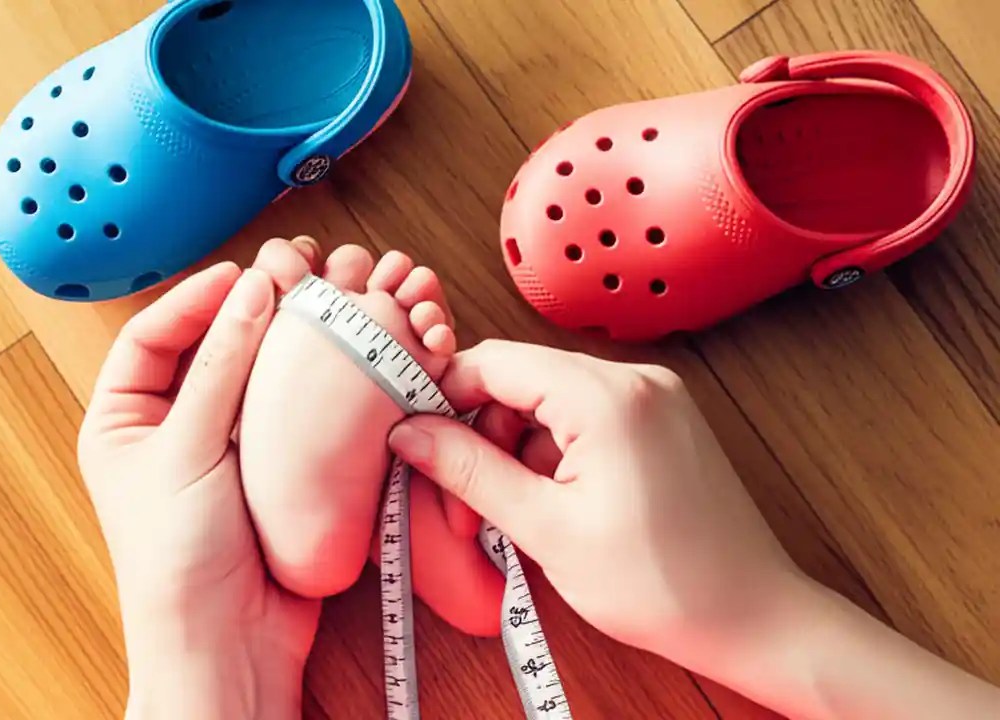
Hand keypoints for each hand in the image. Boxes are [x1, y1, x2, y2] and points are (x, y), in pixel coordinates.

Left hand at [78, 263, 318, 719]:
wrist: (229, 646)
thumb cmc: (177, 566)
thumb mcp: (185, 451)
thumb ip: (219, 367)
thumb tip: (251, 292)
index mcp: (122, 423)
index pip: (151, 336)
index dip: (192, 298)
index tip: (239, 274)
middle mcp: (170, 432)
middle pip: (205, 349)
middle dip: (244, 313)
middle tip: (287, 281)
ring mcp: (223, 451)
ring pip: (252, 378)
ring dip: (281, 345)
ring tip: (315, 312)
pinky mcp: (270, 471)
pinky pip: (288, 414)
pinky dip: (309, 387)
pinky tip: (333, 366)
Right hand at [388, 340, 999, 719]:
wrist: (752, 616)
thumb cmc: (660, 584)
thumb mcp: (546, 531)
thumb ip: (470, 471)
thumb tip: (409, 432)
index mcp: (607, 397)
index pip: (494, 361)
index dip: (443, 395)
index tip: (412, 439)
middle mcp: (635, 378)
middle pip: (520, 380)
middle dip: (479, 437)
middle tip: (464, 507)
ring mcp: (654, 396)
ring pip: (548, 400)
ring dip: (512, 451)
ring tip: (506, 517)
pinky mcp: (661, 418)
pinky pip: (582, 416)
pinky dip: (551, 453)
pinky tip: (546, 504)